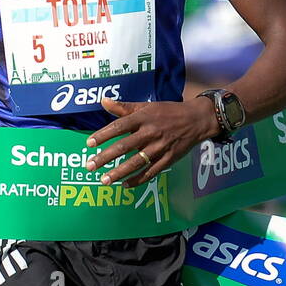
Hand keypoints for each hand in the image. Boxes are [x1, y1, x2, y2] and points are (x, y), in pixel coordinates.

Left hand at [82, 95, 218, 187]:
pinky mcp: (168, 159)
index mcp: (143, 117)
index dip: (103, 135)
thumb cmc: (168, 112)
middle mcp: (150, 132)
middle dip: (105, 157)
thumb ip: (124, 107)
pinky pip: (151, 172)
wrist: (196, 119)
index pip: (119, 127)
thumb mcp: (146, 106)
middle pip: (124, 146)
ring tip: (104, 180)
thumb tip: (103, 101)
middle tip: (90, 166)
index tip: (89, 143)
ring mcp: (159, 147)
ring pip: (136, 162)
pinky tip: (125, 184)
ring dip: (119, 172)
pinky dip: (138, 179)